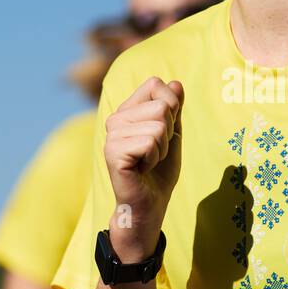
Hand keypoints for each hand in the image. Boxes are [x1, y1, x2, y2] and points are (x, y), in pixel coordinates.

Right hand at [104, 77, 183, 257]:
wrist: (149, 205)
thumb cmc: (159, 172)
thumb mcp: (172, 135)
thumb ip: (174, 109)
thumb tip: (176, 82)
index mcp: (127, 111)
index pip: (155, 84)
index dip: (171, 107)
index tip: (162, 133)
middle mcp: (115, 119)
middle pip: (162, 105)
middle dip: (169, 132)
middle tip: (155, 153)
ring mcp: (111, 135)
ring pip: (158, 124)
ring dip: (162, 148)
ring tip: (148, 162)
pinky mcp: (113, 151)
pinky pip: (150, 141)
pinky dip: (154, 158)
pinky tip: (142, 169)